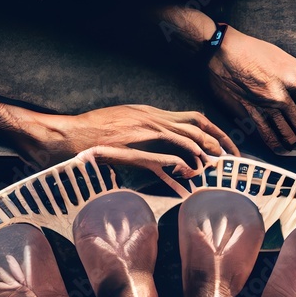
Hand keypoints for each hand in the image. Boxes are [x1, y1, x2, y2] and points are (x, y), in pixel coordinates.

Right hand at [6, 103, 237, 171]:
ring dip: (201, 154)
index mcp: (150, 113)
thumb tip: (158, 147)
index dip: (212, 131)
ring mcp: (141, 132)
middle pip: (195, 124)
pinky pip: (161, 160)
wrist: (64, 136)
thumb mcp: (122, 127)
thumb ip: (142, 134)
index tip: (226, 146)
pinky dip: (177, 171)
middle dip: (217, 141)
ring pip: (183, 139)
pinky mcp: (131, 149)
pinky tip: (187, 183)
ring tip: (212, 170)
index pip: (191, 118)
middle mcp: (150, 118)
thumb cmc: (90, 134)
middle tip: (231, 159)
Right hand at [207, 27, 295, 150]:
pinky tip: (283, 148)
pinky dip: (279, 145)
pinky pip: (270, 136)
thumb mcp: (283, 56)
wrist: (226, 51)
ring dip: (295, 137)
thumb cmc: (253, 50)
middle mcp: (287, 90)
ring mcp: (271, 104)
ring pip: (293, 131)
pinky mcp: (255, 113)